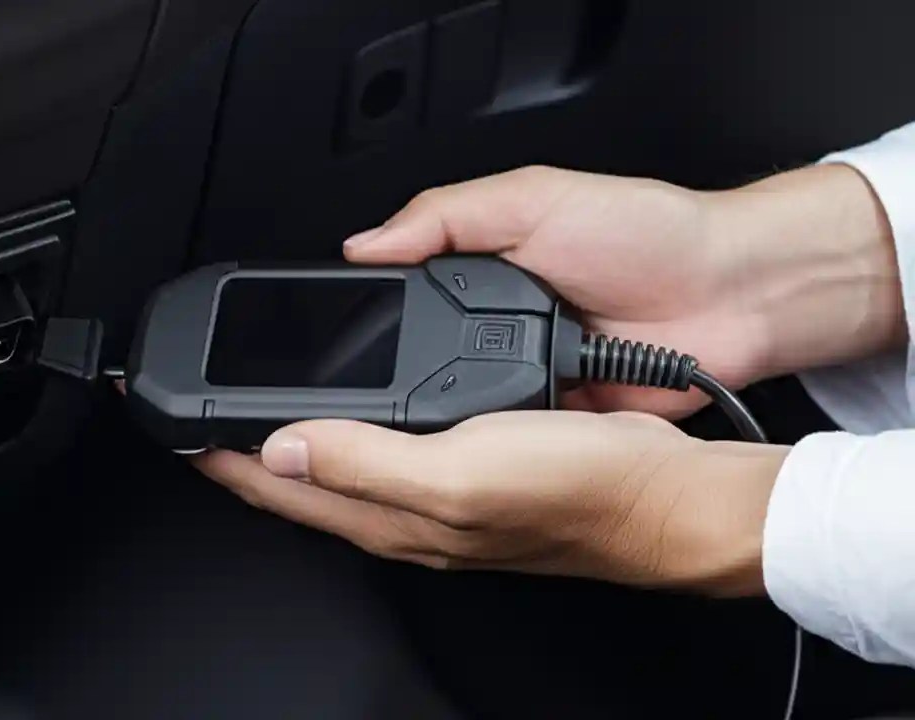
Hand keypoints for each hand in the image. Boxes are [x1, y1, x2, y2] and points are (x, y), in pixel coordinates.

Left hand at [196, 412, 786, 595]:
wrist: (662, 500)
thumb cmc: (576, 492)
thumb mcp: (461, 470)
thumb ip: (366, 461)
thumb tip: (286, 446)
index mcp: (390, 513)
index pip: (276, 484)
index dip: (218, 454)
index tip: (174, 424)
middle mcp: (403, 510)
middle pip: (296, 479)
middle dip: (239, 450)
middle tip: (198, 416)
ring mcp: (434, 495)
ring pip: (335, 464)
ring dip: (288, 438)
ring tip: (252, 410)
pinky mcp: (464, 472)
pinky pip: (382, 450)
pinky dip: (349, 426)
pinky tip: (353, 407)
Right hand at [342, 164, 902, 416]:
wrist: (733, 293)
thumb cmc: (648, 234)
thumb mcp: (533, 198)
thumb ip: (446, 214)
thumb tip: (366, 243)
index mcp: (474, 274)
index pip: (394, 301)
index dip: (358, 321)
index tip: (323, 337)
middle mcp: (490, 332)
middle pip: (412, 365)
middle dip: (388, 381)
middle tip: (350, 394)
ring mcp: (520, 382)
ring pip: (454, 414)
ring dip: (441, 417)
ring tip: (411, 419)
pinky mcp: (555, 427)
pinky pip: (508, 444)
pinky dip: (495, 445)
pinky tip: (477, 442)